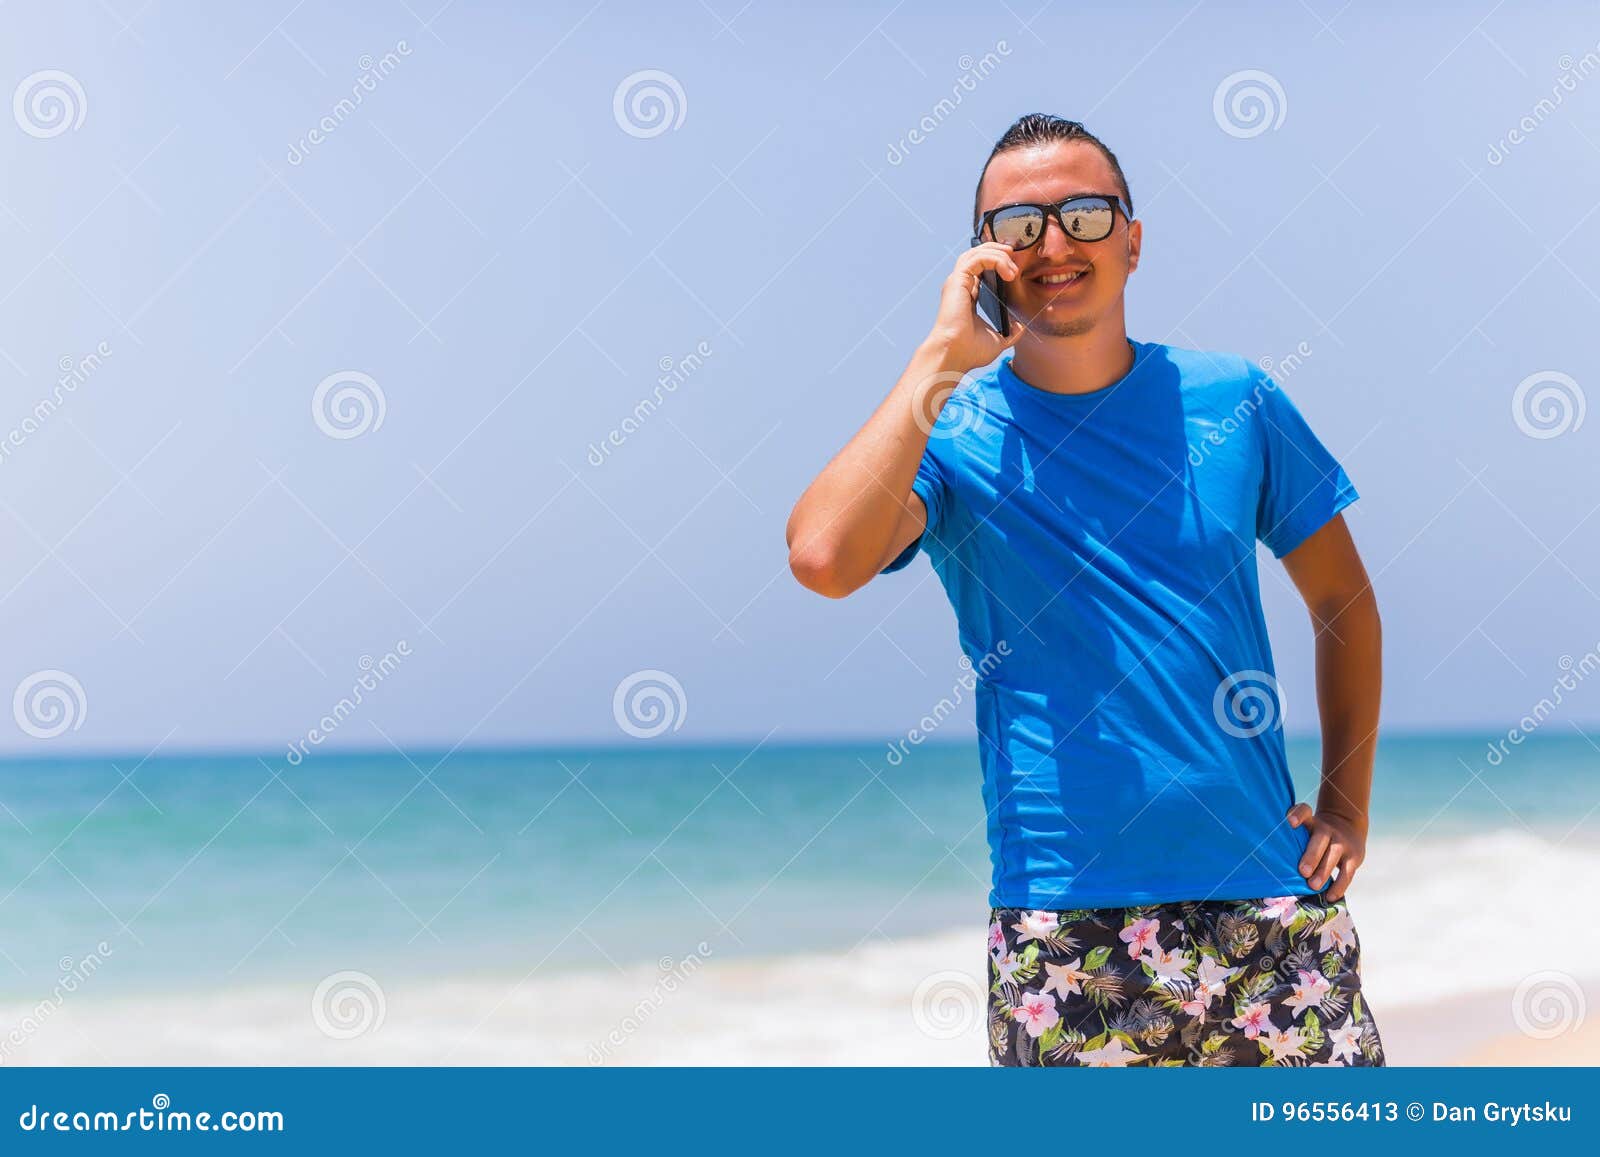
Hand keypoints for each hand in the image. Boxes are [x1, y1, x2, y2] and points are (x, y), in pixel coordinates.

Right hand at [923, 242, 1026, 373]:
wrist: (954, 355)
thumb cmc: (969, 351)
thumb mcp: (998, 339)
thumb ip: (1011, 331)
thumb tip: (1021, 325)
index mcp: (968, 296)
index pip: (982, 268)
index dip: (1000, 262)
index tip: (1016, 270)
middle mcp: (961, 286)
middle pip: (978, 254)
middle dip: (1000, 252)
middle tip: (1017, 261)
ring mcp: (958, 282)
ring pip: (977, 252)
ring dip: (999, 254)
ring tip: (1014, 267)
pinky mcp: (958, 280)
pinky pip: (978, 258)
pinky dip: (995, 259)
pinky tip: (1008, 272)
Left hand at [1286, 803, 1366, 900]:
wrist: (1348, 825)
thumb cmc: (1316, 834)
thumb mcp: (1307, 829)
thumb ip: (1292, 840)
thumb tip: (1270, 864)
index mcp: (1311, 822)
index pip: (1304, 811)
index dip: (1298, 814)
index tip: (1289, 822)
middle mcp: (1327, 829)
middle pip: (1319, 839)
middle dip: (1311, 856)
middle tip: (1302, 872)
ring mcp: (1342, 842)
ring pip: (1333, 855)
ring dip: (1323, 872)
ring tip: (1313, 886)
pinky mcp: (1355, 856)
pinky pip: (1348, 872)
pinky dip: (1339, 885)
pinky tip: (1330, 896)